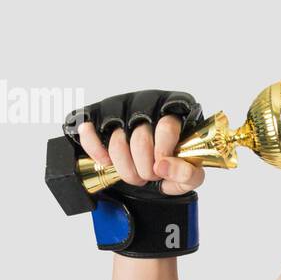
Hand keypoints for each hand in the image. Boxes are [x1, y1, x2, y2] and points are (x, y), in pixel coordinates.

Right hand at [66, 90, 204, 195]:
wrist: (146, 166)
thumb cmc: (170, 163)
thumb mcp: (190, 174)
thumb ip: (187, 173)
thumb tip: (163, 166)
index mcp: (178, 110)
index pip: (167, 126)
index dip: (162, 151)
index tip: (160, 168)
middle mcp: (149, 102)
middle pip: (140, 137)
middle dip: (143, 167)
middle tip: (148, 177)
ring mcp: (123, 106)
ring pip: (117, 139)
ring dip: (124, 167)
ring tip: (133, 174)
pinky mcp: (99, 113)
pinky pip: (90, 130)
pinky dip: (96, 151)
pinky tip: (106, 162)